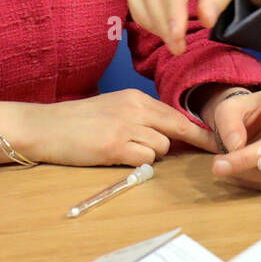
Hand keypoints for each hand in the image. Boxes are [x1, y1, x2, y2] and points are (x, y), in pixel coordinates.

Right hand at [0, 90, 218, 167]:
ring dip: (152, 155)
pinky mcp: (113, 147)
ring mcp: (124, 127)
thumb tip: (170, 134)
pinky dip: (139, 164)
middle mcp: (133, 108)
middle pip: (176, 128)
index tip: (216, 140)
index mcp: (134, 97)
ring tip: (126, 151)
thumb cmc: (76, 122)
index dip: (197, 130)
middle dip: (193, 143)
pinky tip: (120, 158)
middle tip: (208, 153)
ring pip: (162, 147)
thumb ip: (140, 117)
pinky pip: (145, 160)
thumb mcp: (112, 108)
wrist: (43, 127)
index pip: (175, 114)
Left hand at [203, 88, 260, 189]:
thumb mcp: (229, 109)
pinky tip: (239, 168)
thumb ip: (228, 121)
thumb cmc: (242, 114)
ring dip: (242, 170)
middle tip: (218, 166)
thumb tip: (235, 143)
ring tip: (224, 161)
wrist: (242, 132)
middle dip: (249, 157)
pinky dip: (245, 180)